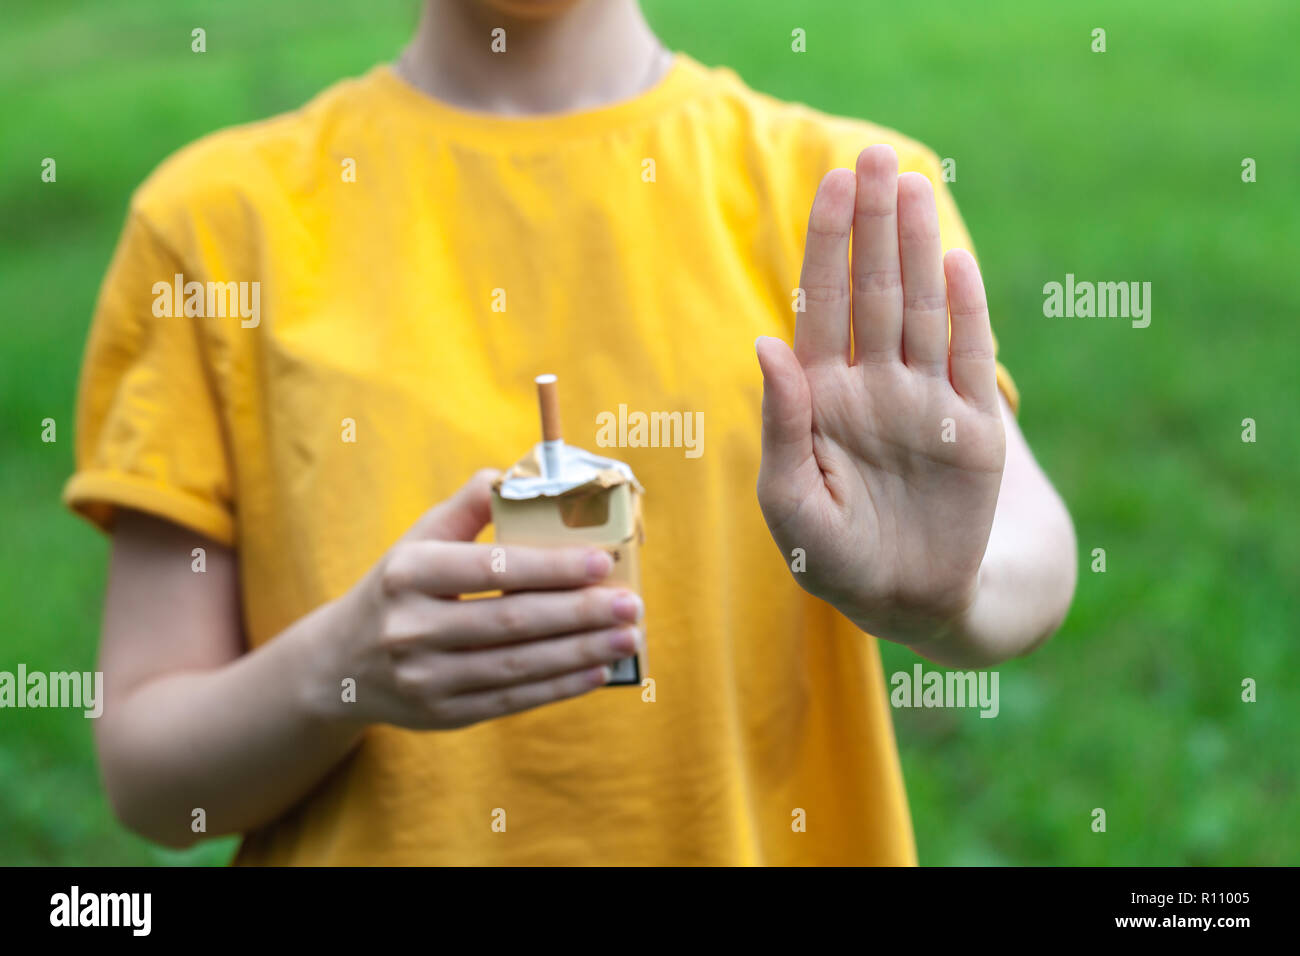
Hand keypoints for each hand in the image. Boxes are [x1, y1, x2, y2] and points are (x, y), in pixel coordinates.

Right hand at [306, 470, 643, 729]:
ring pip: (516, 665)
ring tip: (626, 637)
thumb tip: (519, 478)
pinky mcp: (442, 715)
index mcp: (410, 573)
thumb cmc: (400, 586)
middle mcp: (412, 628)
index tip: (601, 561)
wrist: (342, 663)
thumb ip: (468, 506)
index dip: (549, 566)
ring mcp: (425, 677)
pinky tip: (597, 671)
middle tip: (630, 604)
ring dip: (579, 652)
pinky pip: (511, 700)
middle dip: (579, 613)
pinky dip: (558, 687)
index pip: (491, 569)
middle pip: (510, 621)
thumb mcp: (419, 539)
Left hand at [756, 145, 1005, 646]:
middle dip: (872, 226)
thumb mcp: (788, 500)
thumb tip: (764, 344)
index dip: (826, 246)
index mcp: (821, 398)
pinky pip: (969, 359)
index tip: (829, 184)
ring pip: (921, 310)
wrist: (910, 601)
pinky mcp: (973, 429)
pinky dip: (966, 312)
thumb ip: (778, 424)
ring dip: (917, 249)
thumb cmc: (832, 558)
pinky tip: (957, 261)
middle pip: (873, 291)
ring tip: (912, 185)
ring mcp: (925, 402)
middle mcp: (873, 387)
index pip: (821, 307)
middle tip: (873, 156)